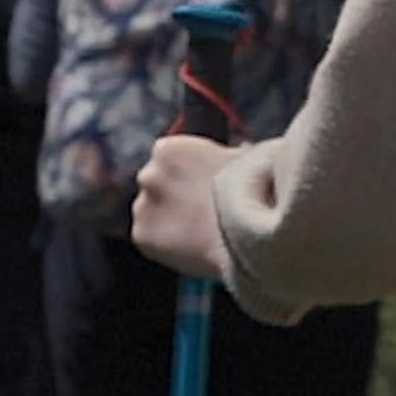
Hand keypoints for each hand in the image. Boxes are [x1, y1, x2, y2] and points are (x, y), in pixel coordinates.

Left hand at [130, 135, 238, 283]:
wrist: (249, 234)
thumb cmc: (253, 193)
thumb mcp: (244, 160)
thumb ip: (229, 155)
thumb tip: (239, 152)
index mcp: (169, 149)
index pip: (167, 157)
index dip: (186, 172)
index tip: (201, 184)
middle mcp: (148, 174)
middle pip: (155, 183)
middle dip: (172, 194)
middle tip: (198, 210)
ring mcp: (142, 206)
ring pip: (150, 211)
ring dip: (167, 219)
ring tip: (197, 232)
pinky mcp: (142, 236)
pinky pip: (150, 238)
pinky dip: (165, 243)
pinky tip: (190, 246)